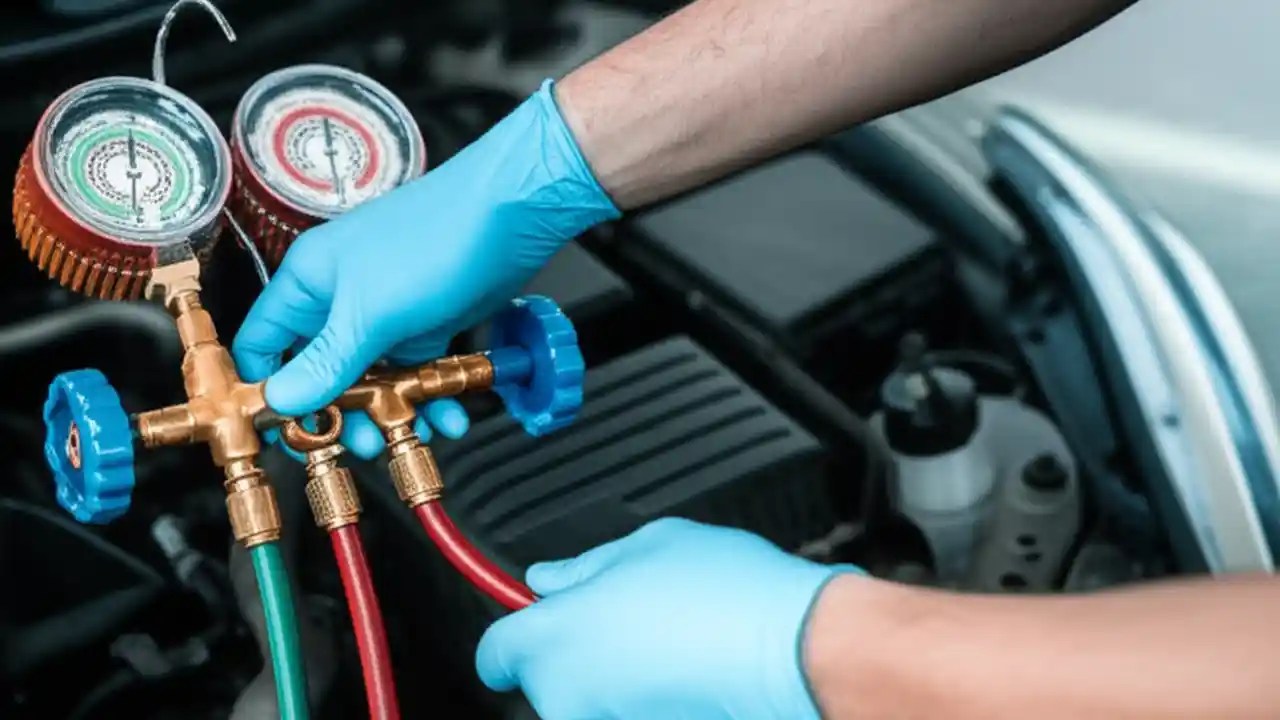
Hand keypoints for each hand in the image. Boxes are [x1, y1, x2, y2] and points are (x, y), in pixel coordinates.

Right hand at [232, 80, 617, 457]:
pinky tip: (447, 417)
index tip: (286, 432)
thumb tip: (281, 401)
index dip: (267, 389)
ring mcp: (385, 313)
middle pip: (321, 371)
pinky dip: (427, 398)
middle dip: (341, 413)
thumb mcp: (372, 312)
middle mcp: (341, 298)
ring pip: (372, 379)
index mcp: (309, 282)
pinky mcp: (426, 324)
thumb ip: (327, 360)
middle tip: (361, 443)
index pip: (263, 343)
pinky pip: (414, 373)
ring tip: (407, 436)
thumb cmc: (434, 240)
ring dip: (389, 413)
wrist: (512, 214)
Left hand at [475, 518, 854, 719]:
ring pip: (594, 699)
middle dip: (577, 654)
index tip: (530, 623)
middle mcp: (568, 699)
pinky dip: (649, 696)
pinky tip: (687, 672)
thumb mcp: (648, 544)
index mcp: (553, 640)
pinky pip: (630, 711)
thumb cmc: (727, 596)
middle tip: (625, 618)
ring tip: (669, 642)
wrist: (798, 653)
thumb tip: (551, 578)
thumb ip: (585, 566)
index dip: (513, 633)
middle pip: (549, 680)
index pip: (495, 653)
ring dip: (616, 677)